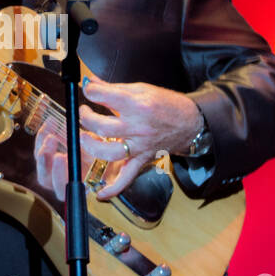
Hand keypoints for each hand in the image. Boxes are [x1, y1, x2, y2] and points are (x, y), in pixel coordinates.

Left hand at [32, 78, 204, 201]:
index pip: (106, 97)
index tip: (88, 90)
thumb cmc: (167, 104)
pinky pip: (127, 177)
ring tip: (84, 137)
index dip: (91, 92)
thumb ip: (113, 88)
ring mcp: (140, 146)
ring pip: (109, 152)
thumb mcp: (140, 89)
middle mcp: (139, 127)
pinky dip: (114, 188)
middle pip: (103, 128)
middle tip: (84, 113)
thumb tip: (91, 83)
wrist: (190, 122)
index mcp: (138, 105)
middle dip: (87, 119)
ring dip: (91, 146)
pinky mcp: (142, 159)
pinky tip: (101, 193)